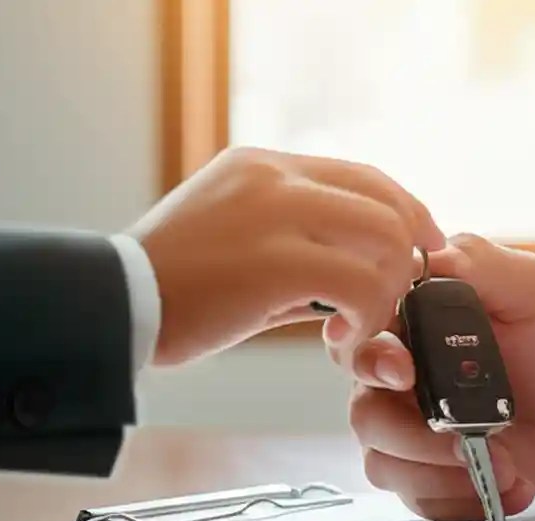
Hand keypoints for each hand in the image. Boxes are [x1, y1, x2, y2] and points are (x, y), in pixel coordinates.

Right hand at [126, 147, 444, 364]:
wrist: (111, 305)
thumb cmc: (172, 286)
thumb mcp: (235, 239)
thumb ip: (294, 241)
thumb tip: (358, 271)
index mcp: (263, 165)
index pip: (362, 175)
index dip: (406, 212)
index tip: (424, 250)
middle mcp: (272, 176)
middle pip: (384, 202)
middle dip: (409, 257)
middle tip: (400, 302)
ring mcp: (273, 213)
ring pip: (382, 239)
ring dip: (386, 293)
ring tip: (357, 328)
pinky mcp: (273, 261)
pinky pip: (358, 282)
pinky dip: (365, 318)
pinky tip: (338, 341)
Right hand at [338, 234, 534, 520]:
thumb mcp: (528, 285)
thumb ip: (481, 263)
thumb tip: (434, 255)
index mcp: (404, 329)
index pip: (355, 340)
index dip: (369, 357)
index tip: (403, 371)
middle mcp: (392, 384)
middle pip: (364, 414)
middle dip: (407, 433)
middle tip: (457, 435)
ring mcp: (406, 435)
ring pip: (385, 464)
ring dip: (442, 472)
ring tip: (503, 464)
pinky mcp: (429, 478)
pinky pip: (421, 500)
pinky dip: (464, 500)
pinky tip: (510, 485)